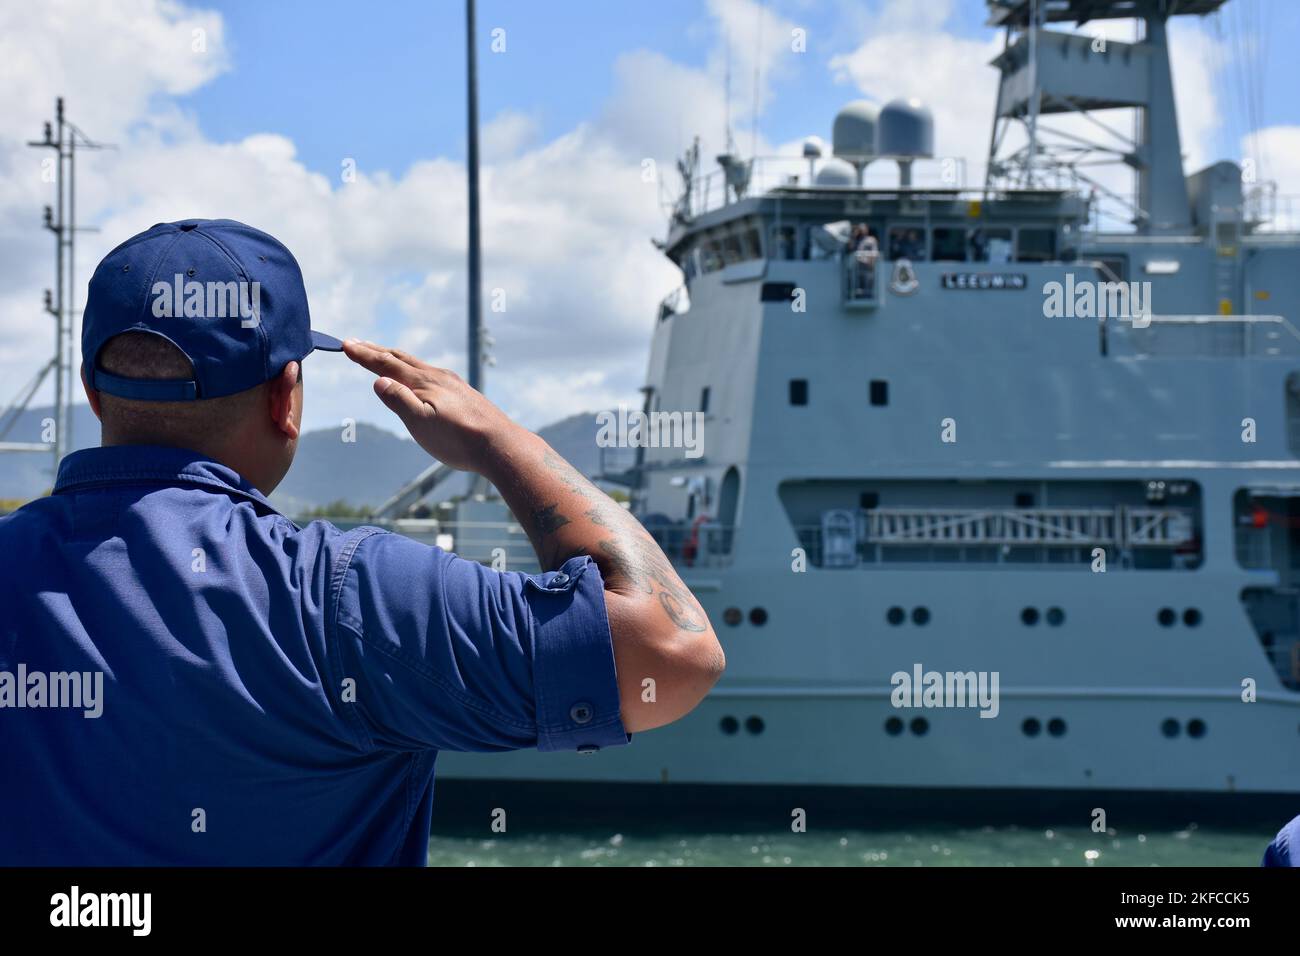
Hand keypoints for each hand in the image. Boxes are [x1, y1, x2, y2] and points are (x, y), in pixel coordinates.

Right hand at [342, 339, 519, 473]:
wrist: (501, 445)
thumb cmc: (459, 440)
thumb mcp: (422, 424)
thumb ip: (399, 401)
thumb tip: (378, 380)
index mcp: (423, 383)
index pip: (386, 365)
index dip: (363, 356)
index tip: (344, 345)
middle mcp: (437, 377)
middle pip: (400, 359)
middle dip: (375, 351)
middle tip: (355, 343)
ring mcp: (452, 384)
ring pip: (417, 365)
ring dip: (396, 358)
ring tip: (384, 355)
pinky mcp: (463, 394)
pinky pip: (431, 373)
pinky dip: (415, 369)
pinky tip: (421, 378)